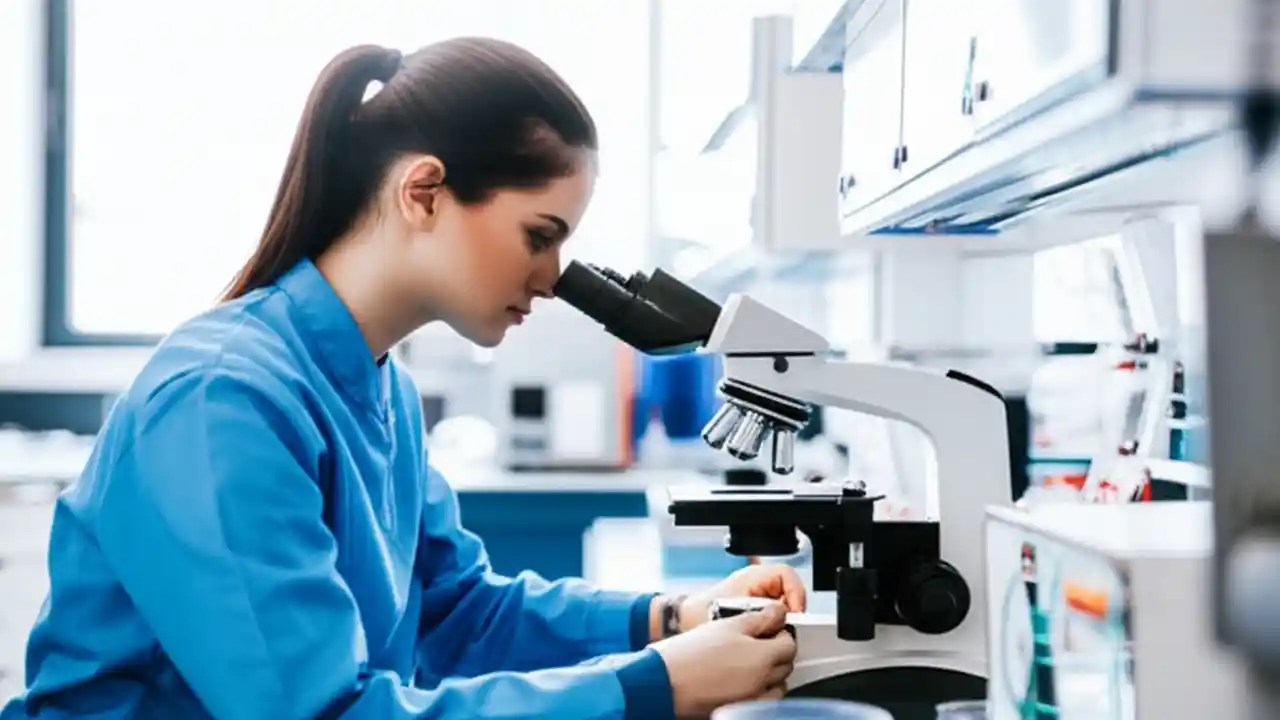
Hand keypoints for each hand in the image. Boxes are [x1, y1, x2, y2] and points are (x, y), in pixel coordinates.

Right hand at [653, 602, 796, 718]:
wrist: (664, 682)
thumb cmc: (690, 655)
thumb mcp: (726, 625)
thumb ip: (758, 618)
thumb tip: (778, 613)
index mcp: (763, 658)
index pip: (790, 644)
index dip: (781, 632)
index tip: (769, 628)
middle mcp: (762, 683)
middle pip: (785, 665)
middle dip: (776, 651)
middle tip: (757, 641)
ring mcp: (752, 700)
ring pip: (776, 686)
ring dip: (770, 673)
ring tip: (748, 662)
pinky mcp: (740, 710)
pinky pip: (762, 700)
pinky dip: (759, 691)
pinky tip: (741, 680)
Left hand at [679, 564, 806, 630]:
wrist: (683, 621)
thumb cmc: (700, 613)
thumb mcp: (734, 613)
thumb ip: (761, 614)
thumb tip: (783, 619)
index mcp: (752, 576)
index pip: (786, 574)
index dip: (796, 592)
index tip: (795, 613)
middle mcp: (755, 582)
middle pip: (788, 590)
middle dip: (791, 609)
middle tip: (787, 627)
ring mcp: (755, 594)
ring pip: (783, 603)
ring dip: (783, 618)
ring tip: (775, 632)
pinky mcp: (753, 607)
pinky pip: (773, 613)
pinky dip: (774, 623)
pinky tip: (766, 634)